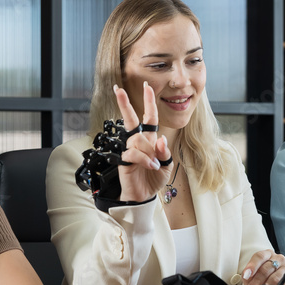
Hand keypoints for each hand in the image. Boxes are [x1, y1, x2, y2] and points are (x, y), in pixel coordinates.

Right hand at [113, 82, 172, 201]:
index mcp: (150, 140)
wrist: (144, 196)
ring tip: (154, 165)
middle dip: (124, 104)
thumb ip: (166, 153)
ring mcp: (130, 150)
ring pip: (139, 139)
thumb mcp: (167, 166)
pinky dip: (145, 160)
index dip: (149, 103)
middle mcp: (139, 142)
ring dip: (150, 152)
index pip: (149, 118)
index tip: (147, 87)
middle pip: (131, 119)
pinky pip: (134, 153)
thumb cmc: (154, 178)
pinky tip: (150, 166)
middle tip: (118, 89)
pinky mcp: (124, 160)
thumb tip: (161, 139)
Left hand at [240, 250, 284, 284]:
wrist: (278, 280)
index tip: (246, 275)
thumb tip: (247, 283)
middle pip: (265, 269)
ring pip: (275, 278)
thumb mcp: (254, 273)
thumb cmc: (263, 275)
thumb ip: (249, 276)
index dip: (252, 266)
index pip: (259, 257)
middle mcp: (278, 258)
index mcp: (267, 254)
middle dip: (255, 282)